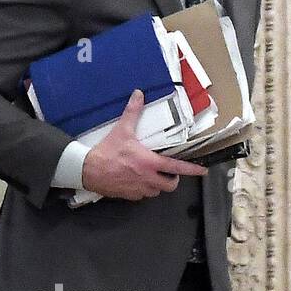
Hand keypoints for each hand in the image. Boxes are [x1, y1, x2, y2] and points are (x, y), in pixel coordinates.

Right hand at [80, 90, 207, 200]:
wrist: (88, 170)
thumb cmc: (107, 151)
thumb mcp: (122, 130)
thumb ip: (133, 112)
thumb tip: (138, 94)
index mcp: (150, 162)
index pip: (177, 167)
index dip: (192, 170)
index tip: (202, 171)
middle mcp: (148, 178)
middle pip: (170, 186)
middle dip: (173, 180)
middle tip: (170, 173)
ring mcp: (139, 189)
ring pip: (157, 192)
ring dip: (158, 185)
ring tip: (153, 176)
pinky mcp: (129, 195)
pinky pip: (143, 196)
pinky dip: (144, 190)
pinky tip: (138, 181)